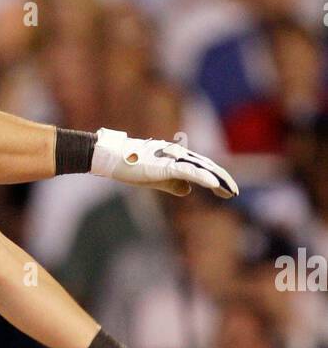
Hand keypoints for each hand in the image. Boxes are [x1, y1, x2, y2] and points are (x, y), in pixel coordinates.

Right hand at [92, 128, 237, 198]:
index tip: (226, 191)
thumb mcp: (155, 179)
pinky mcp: (167, 165)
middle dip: (223, 180)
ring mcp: (174, 159)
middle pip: (208, 167)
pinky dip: (204, 178)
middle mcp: (179, 155)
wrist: (113, 158)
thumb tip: (188, 191)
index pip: (202, 167)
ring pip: (203, 169)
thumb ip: (173, 184)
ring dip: (219, 180)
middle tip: (234, 193)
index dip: (216, 179)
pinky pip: (190, 172)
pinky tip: (215, 185)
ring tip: (231, 191)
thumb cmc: (130, 167)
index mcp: (176, 158)